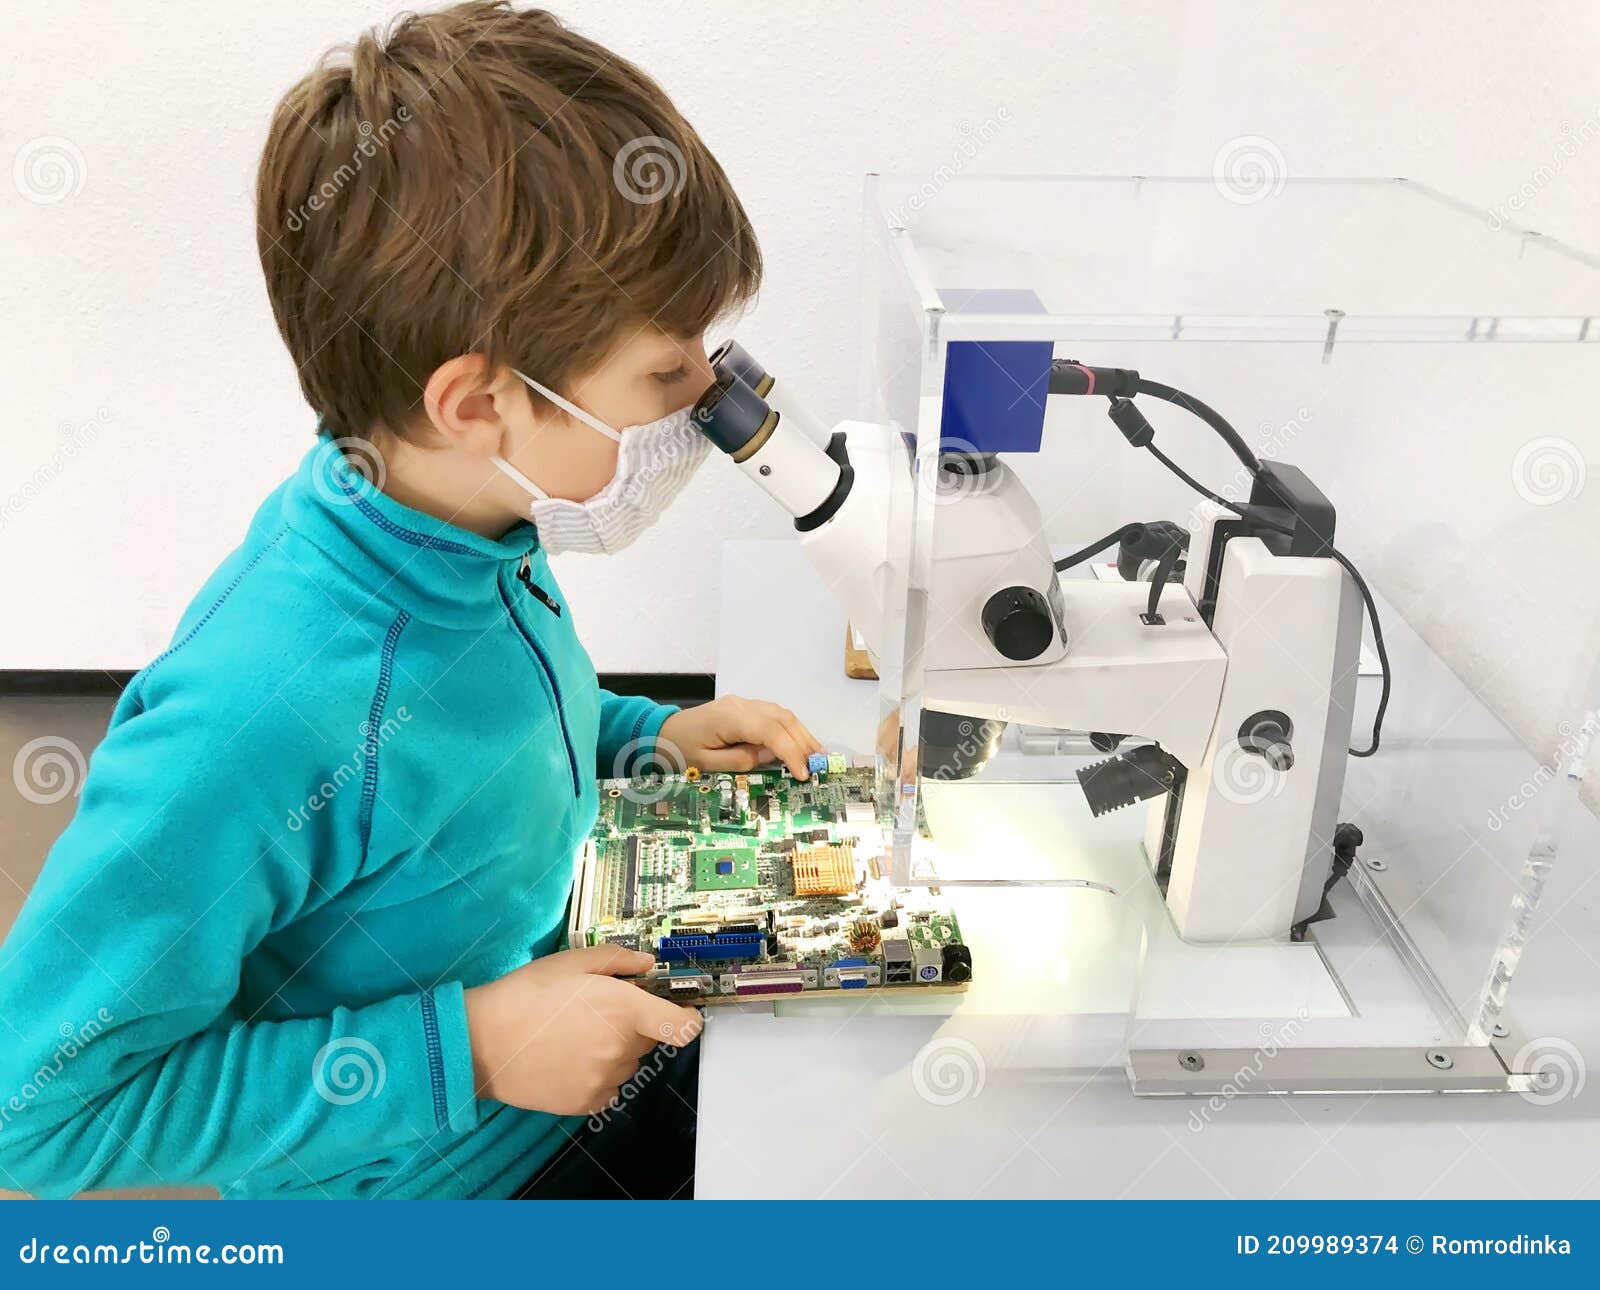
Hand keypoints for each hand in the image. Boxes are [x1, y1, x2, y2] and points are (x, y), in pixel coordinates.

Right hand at [463, 945, 701, 1115]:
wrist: (482, 1042)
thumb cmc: (526, 995)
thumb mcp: (572, 962)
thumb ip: (618, 960)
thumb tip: (648, 965)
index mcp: (624, 1010)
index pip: (683, 1026)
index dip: (687, 1018)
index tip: (680, 1013)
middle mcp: (621, 1049)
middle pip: (648, 1040)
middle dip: (632, 1026)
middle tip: (595, 1013)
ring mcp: (605, 1080)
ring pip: (626, 1064)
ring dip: (613, 1051)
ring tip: (573, 1037)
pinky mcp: (587, 1103)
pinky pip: (608, 1088)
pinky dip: (597, 1076)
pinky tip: (568, 1059)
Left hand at [658, 696, 823, 779]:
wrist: (662, 731)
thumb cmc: (680, 750)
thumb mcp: (706, 764)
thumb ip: (741, 760)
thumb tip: (770, 757)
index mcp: (729, 718)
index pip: (770, 731)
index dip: (790, 752)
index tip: (803, 773)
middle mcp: (741, 705)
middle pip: (783, 718)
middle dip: (804, 742)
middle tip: (821, 765)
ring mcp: (744, 703)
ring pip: (783, 714)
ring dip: (802, 734)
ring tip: (816, 756)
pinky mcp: (745, 707)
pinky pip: (774, 715)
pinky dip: (790, 730)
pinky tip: (799, 744)